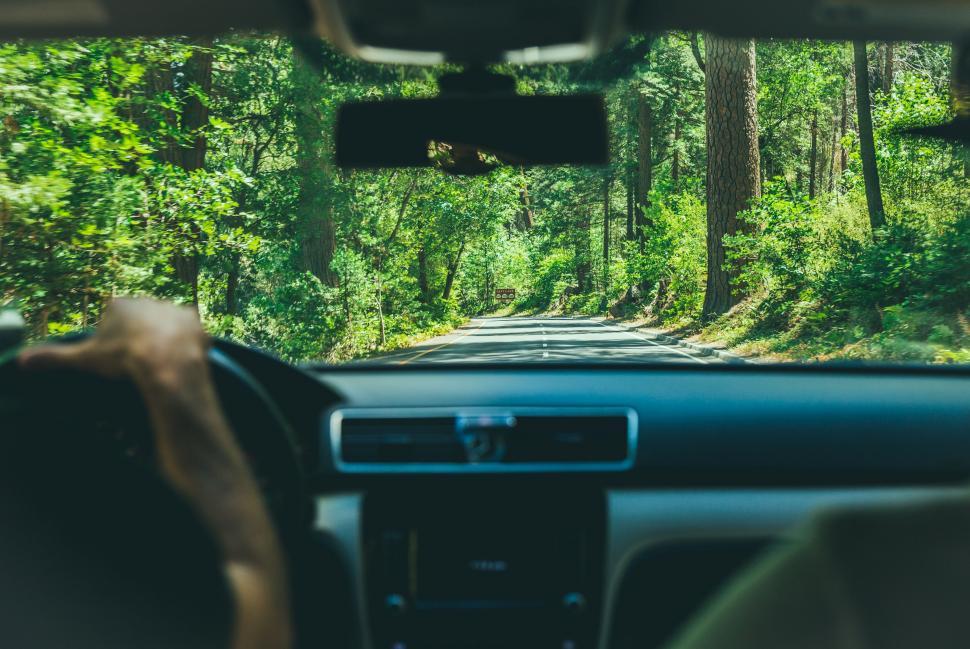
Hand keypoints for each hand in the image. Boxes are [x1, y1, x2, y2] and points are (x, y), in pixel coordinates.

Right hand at [19, 298, 208, 387]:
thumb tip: (22, 360)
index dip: (114, 337)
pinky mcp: (195, 321)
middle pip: (141, 318)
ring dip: (165, 336)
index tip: (116, 354)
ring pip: (166, 322)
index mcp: (120, 305)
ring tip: (161, 360)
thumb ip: (55, 357)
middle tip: (138, 358)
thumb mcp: (85, 359)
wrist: (166, 360)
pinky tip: (182, 357)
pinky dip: (187, 343)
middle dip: (139, 334)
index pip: (114, 318)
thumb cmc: (122, 357)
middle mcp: (148, 300)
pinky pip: (190, 332)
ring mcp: (173, 309)